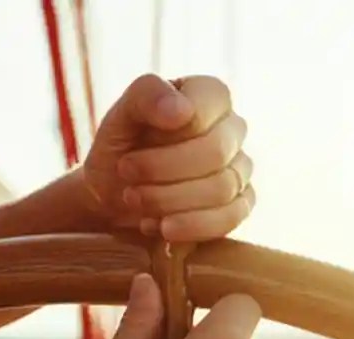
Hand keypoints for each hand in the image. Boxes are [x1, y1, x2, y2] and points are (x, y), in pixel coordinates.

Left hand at [80, 74, 254, 242]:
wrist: (113, 200)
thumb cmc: (120, 151)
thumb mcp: (119, 117)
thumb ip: (146, 96)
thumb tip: (184, 110)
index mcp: (209, 96)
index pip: (212, 102)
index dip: (171, 131)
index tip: (130, 151)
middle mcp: (232, 129)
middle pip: (216, 151)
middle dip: (162, 169)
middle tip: (127, 175)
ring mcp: (240, 169)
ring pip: (222, 188)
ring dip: (168, 199)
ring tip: (134, 200)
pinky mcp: (240, 205)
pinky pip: (229, 218)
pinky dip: (187, 226)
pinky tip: (158, 225)